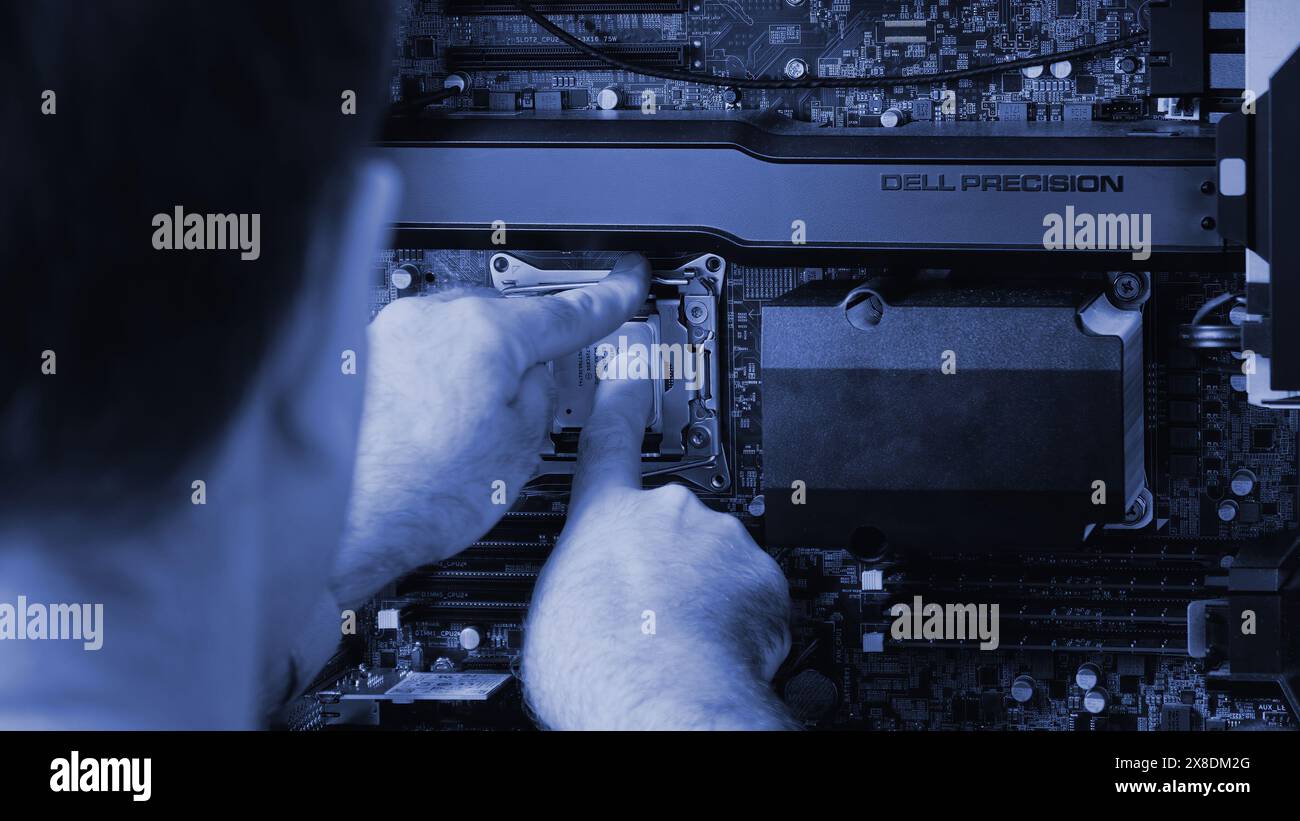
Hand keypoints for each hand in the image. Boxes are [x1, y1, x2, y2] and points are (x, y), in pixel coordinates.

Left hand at [332, 253, 651, 607]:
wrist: (334, 528)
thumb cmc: (414, 499)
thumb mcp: (520, 452)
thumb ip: (544, 394)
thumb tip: (537, 372)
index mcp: (485, 333)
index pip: (565, 312)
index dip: (605, 301)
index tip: (623, 287)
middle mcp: (431, 318)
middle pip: (504, 318)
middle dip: (524, 351)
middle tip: (538, 393)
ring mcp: (388, 333)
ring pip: (456, 336)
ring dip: (473, 370)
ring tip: (466, 437)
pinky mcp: (358, 356)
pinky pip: (418, 354)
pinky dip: (434, 383)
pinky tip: (430, 431)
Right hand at [522, 368, 794, 729]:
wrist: (661, 702)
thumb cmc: (596, 670)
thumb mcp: (549, 613)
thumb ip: (573, 577)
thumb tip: (578, 596)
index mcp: (601, 516)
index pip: (608, 441)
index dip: (620, 401)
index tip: (632, 372)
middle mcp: (666, 513)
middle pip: (669, 517)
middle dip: (664, 554)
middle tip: (645, 606)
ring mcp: (720, 540)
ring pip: (716, 554)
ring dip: (704, 586)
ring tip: (677, 638)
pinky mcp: (763, 576)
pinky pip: (752, 588)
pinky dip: (740, 613)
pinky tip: (714, 646)